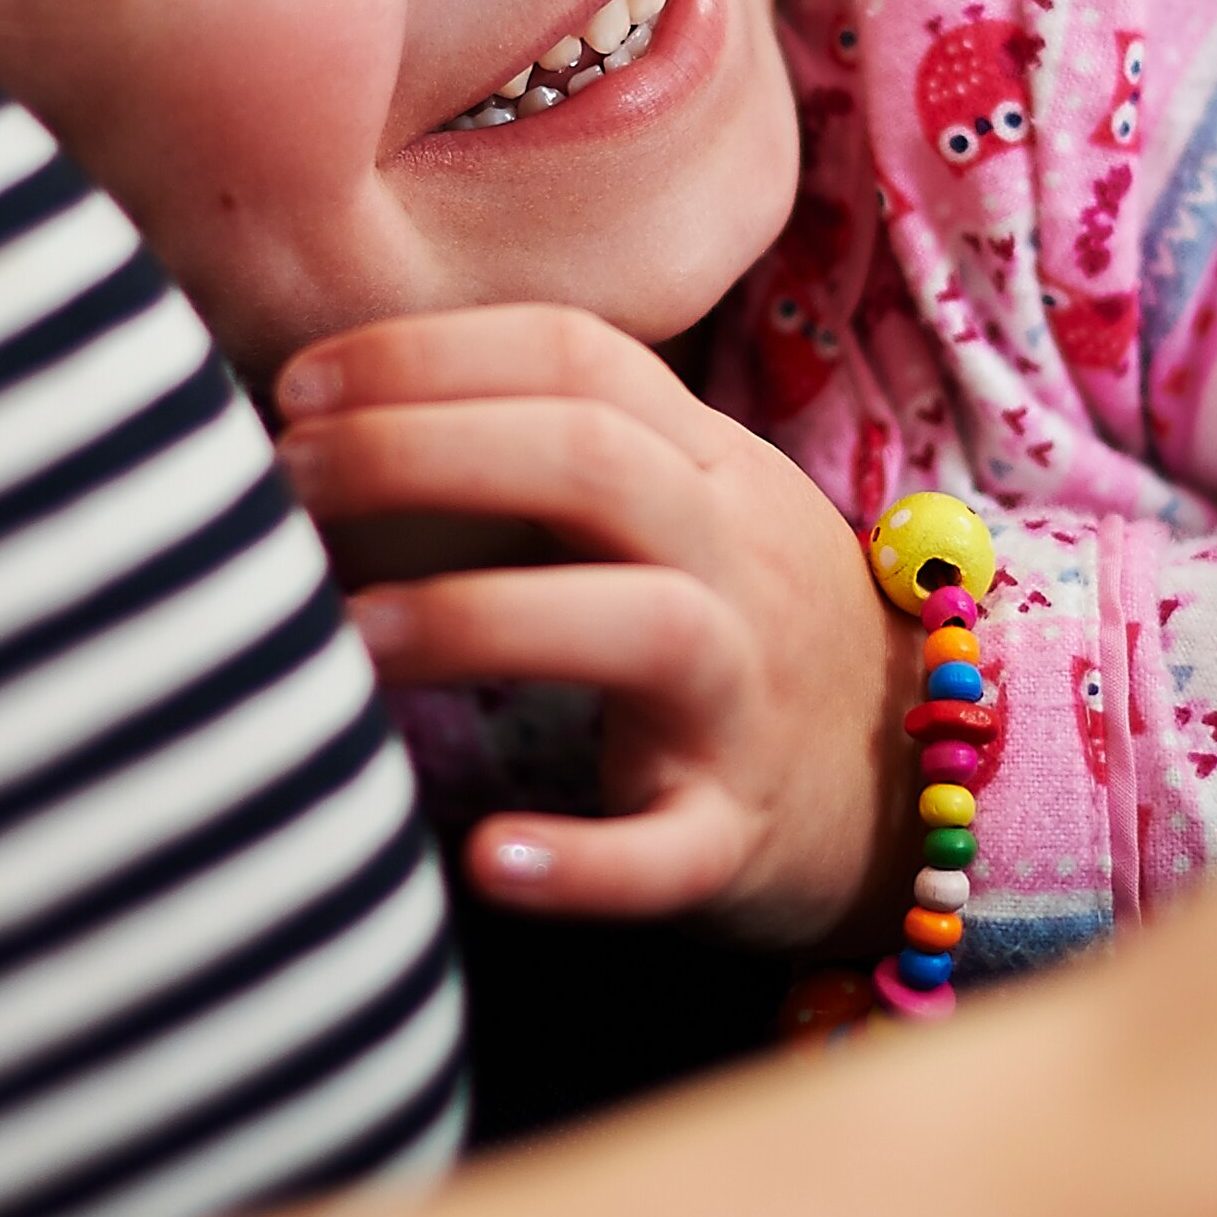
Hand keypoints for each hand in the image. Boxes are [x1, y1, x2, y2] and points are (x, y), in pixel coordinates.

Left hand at [271, 305, 914, 943]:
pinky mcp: (741, 835)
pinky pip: (672, 851)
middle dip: (421, 450)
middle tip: (288, 481)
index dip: (428, 354)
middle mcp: (738, 559)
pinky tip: (486, 861)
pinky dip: (582, 862)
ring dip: (480, 619)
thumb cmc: (740, 629)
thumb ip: (546, 453)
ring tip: (352, 638)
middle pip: (594, 459)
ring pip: (643, 627)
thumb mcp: (682, 507)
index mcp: (709, 466)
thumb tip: (326, 412)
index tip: (296, 386)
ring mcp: (748, 697)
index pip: (576, 354)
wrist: (928, 789)